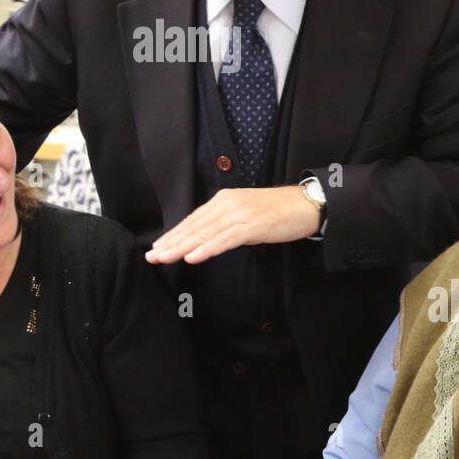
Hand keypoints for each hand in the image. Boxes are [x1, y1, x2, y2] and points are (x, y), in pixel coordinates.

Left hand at [145, 185, 320, 264]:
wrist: (306, 204)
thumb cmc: (279, 212)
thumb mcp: (246, 215)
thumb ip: (226, 224)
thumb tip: (207, 239)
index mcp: (224, 200)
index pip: (193, 220)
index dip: (174, 234)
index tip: (157, 247)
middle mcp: (227, 204)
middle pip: (194, 226)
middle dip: (171, 242)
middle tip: (151, 256)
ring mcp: (239, 214)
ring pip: (204, 233)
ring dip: (182, 247)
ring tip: (164, 258)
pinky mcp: (251, 225)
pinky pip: (224, 239)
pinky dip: (206, 249)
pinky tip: (192, 257)